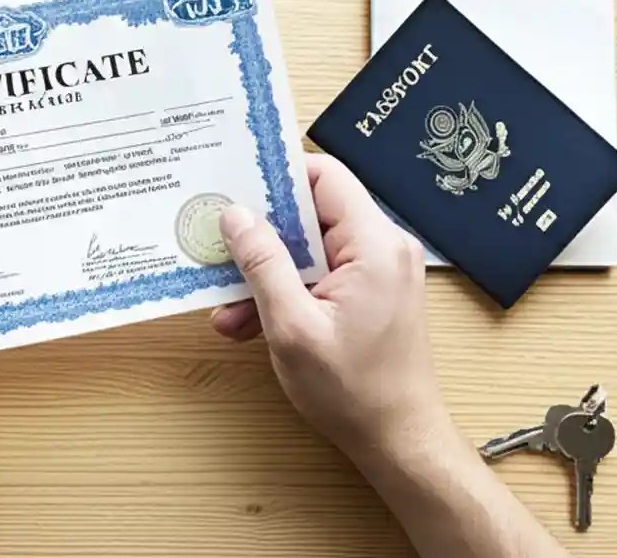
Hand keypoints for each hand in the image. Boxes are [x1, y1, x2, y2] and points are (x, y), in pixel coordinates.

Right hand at [211, 154, 445, 459]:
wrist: (399, 441)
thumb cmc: (354, 391)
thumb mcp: (292, 327)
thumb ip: (263, 264)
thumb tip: (236, 215)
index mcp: (374, 244)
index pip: (324, 175)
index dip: (277, 176)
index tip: (234, 187)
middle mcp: (383, 248)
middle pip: (311, 213)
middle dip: (260, 237)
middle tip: (217, 251)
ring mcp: (378, 271)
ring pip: (309, 249)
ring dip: (266, 274)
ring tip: (227, 310)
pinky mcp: (369, 294)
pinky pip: (319, 275)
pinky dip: (285, 293)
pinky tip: (249, 322)